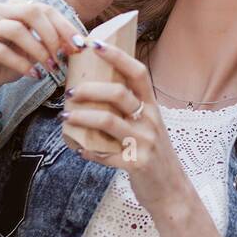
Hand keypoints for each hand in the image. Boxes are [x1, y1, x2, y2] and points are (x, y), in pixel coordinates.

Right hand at [0, 0, 84, 107]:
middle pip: (31, 12)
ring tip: (50, 67)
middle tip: (62, 57)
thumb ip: (51, 42)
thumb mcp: (35, 51)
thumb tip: (78, 43)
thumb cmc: (9, 64)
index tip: (78, 46)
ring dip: (38, 50)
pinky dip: (21, 64)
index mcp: (14, 6)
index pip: (44, 8)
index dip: (64, 26)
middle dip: (52, 35)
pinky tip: (34, 75)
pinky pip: (0, 50)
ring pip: (16, 29)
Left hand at [63, 40, 190, 213]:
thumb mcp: (148, 126)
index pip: (138, 72)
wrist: (171, 191)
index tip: (94, 44)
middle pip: (118, 94)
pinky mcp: (135, 163)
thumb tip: (95, 89)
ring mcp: (144, 142)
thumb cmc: (153, 154)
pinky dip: (87, 150)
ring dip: (82, 117)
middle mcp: (150, 120)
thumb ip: (129, 109)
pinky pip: (104, 153)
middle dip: (90, 90)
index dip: (117, 56)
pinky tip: (78, 148)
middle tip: (70, 93)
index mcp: (152, 106)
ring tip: (65, 117)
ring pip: (108, 121)